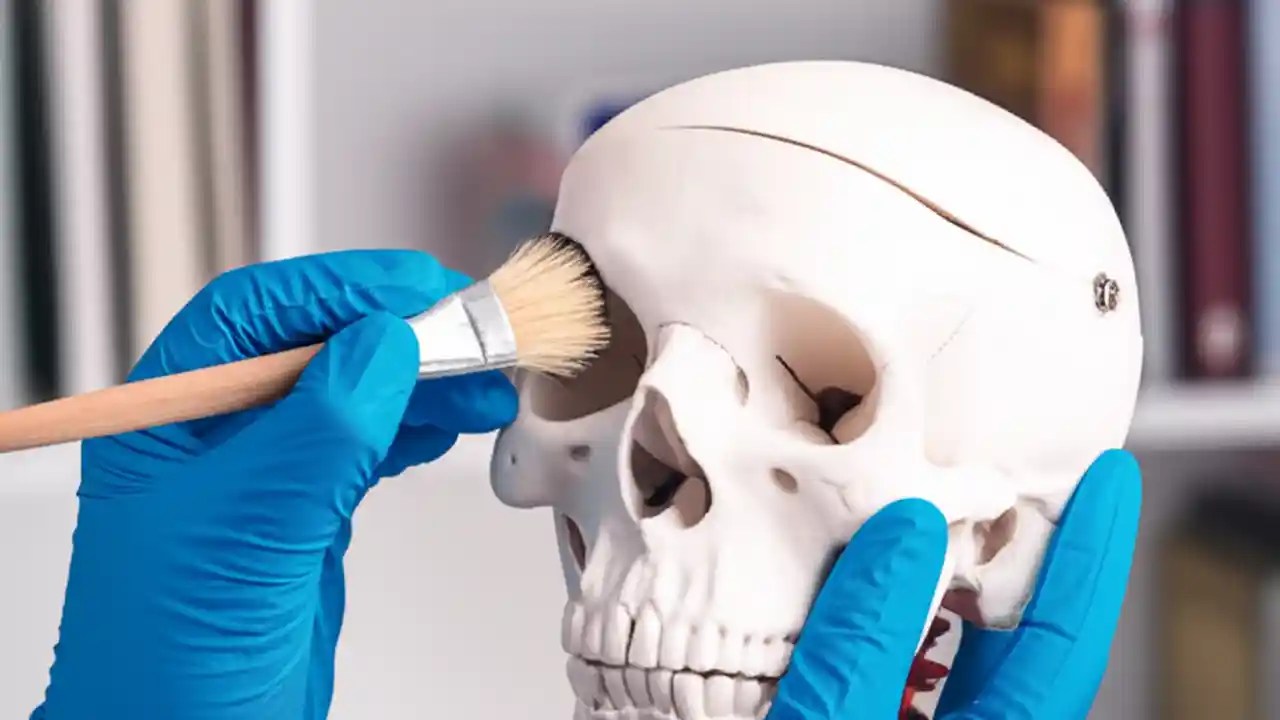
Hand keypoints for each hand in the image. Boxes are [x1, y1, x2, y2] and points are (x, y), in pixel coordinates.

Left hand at [31, 251, 517, 718]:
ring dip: (426, 381)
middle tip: (481, 335)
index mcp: (172, 414)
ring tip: (489, 383)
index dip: (345, 288)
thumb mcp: (248, 529)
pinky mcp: (305, 512)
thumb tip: (384, 343)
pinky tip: (453, 421)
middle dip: (404, 335)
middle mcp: (218, 431)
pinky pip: (368, 444)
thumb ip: (321, 430)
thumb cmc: (168, 657)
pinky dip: (417, 427)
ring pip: (355, 393)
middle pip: (319, 345)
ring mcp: (265, 472)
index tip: (424, 290)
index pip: (259, 314)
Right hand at [766, 449, 1141, 719]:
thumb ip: (860, 648)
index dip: (1086, 563)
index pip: (1055, 655)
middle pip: (1008, 641)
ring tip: (936, 499)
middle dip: (1016, 547)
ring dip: (942, 570)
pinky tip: (855, 568)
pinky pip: (888, 656)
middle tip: (1019, 467)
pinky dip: (882, 603)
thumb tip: (906, 534)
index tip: (1105, 479)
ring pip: (946, 646)